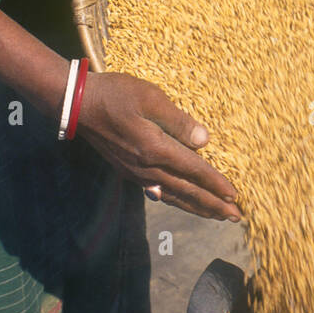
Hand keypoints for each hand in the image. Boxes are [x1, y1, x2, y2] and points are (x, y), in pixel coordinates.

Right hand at [77, 70, 240, 220]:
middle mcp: (147, 168)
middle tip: (235, 217)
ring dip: (197, 207)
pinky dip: (176, 200)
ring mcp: (136, 172)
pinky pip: (159, 192)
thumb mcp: (150, 98)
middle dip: (213, 205)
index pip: (194, 171)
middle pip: (187, 191)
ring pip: (173, 196)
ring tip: (216, 216)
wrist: (77, 105)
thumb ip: (178, 121)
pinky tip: (182, 202)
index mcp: (156, 149)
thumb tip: (204, 141)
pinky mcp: (128, 170)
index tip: (235, 196)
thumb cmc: (115, 95)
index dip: (216, 184)